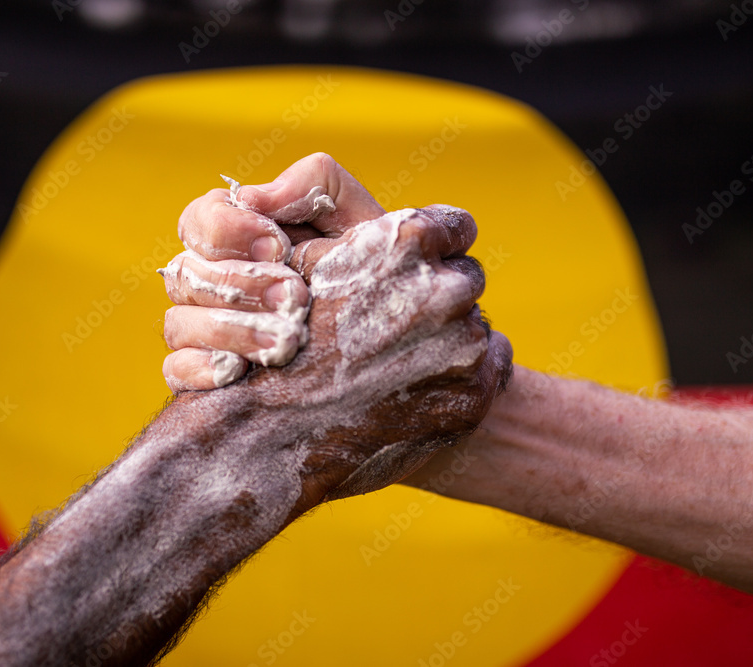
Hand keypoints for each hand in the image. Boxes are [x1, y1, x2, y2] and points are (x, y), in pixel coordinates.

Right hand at [160, 153, 386, 391]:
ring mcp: (203, 328)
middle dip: (240, 284)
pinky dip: (203, 368)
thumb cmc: (366, 267)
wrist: (389, 326)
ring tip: (286, 340)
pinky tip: (244, 371)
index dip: (227, 231)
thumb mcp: (354, 216)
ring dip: (231, 330)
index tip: (279, 247)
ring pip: (178, 323)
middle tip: (294, 296)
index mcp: (236, 236)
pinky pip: (177, 370)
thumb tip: (254, 196)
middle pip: (183, 275)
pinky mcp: (206, 372)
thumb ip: (313, 183)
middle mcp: (211, 280)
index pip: (197, 221)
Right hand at [162, 153, 511, 499]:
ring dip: (445, 342)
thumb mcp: (299, 255)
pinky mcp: (471, 398)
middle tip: (391, 325)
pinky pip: (487, 373)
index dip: (433, 246)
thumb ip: (346, 220)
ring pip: (474, 330)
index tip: (414, 268)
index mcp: (408, 241)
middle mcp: (446, 289)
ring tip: (391, 366)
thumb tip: (395, 217)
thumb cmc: (274, 337)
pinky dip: (456, 381)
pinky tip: (411, 393)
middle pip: (466, 279)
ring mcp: (463, 347)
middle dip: (438, 297)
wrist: (265, 434)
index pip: (456, 227)